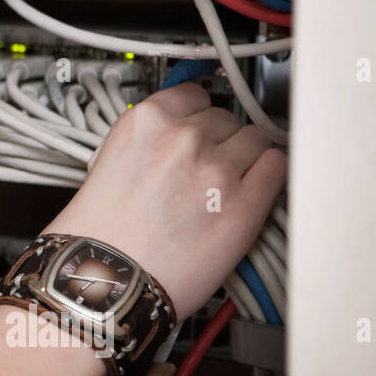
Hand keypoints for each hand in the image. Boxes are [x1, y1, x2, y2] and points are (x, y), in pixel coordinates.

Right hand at [43, 82, 285, 320]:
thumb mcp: (107, 161)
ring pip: (255, 139)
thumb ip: (148, 139)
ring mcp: (217, 169)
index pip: (193, 94)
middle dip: (218, 140)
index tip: (198, 126)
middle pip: (225, 118)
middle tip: (205, 168)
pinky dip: (268, 175)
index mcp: (146, 121)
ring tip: (225, 184)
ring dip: (245, 157)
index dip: (196, 115)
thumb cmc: (98, 233)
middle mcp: (183, 138)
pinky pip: (277, 168)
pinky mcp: (244, 206)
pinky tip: (251, 191)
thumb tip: (180, 129)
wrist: (103, 281)